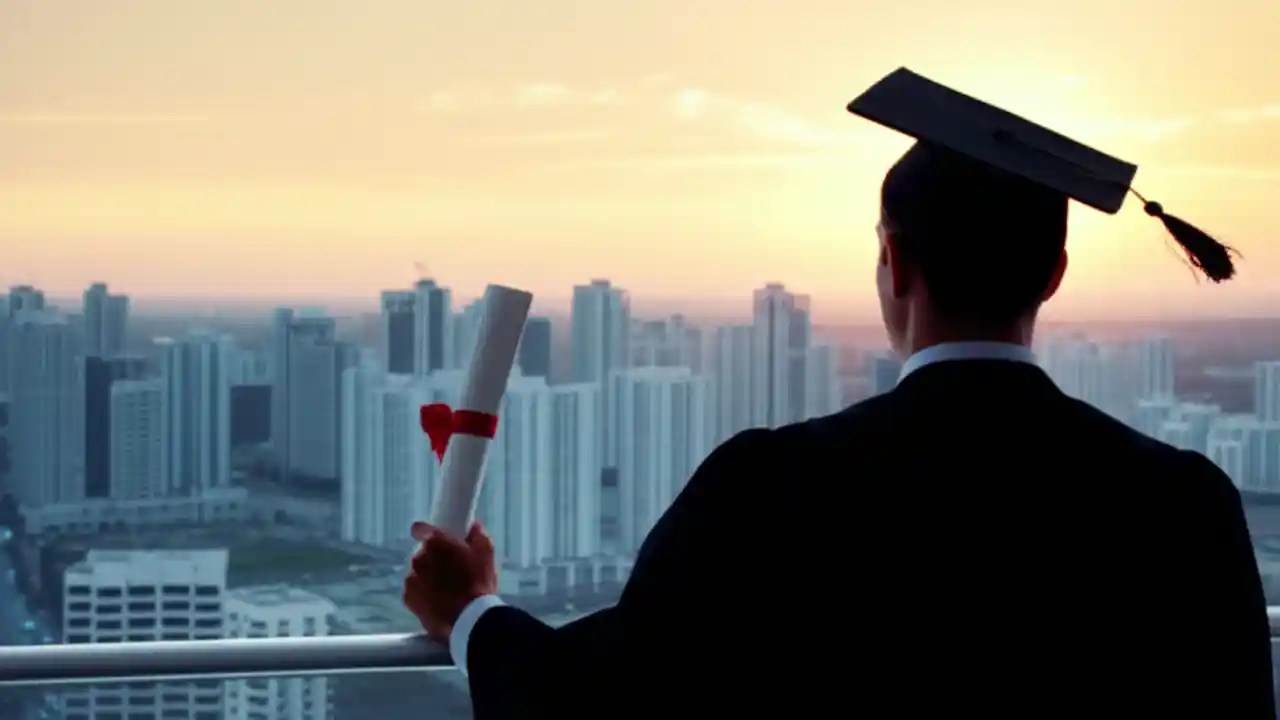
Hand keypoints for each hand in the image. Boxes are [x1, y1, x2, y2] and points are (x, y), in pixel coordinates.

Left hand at [403, 521, 497, 641]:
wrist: (470, 620)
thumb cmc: (479, 583)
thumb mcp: (486, 554)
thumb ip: (478, 536)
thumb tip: (474, 527)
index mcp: (435, 542)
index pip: (420, 529)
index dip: (427, 532)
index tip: (436, 539)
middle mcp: (418, 558)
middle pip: (421, 553)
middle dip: (433, 558)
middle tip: (450, 568)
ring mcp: (411, 579)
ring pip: (417, 572)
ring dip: (427, 576)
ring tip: (445, 589)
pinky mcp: (408, 598)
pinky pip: (414, 590)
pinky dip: (422, 593)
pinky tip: (438, 600)